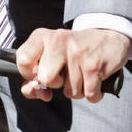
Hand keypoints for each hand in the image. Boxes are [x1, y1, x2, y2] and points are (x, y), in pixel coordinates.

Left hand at [15, 27, 129, 102]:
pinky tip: (94, 80)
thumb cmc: (75, 51)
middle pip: (46, 79)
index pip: (22, 60)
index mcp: (43, 36)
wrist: (109, 37)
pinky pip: (88, 94)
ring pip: (70, 91)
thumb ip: (35, 76)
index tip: (39, 72)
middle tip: (65, 74)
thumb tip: (36, 92)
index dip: (29, 74)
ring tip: (82, 73)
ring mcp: (77, 53)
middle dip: (56, 84)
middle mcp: (58, 41)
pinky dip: (93, 94)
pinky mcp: (94, 65)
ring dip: (77, 89)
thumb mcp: (51, 55)